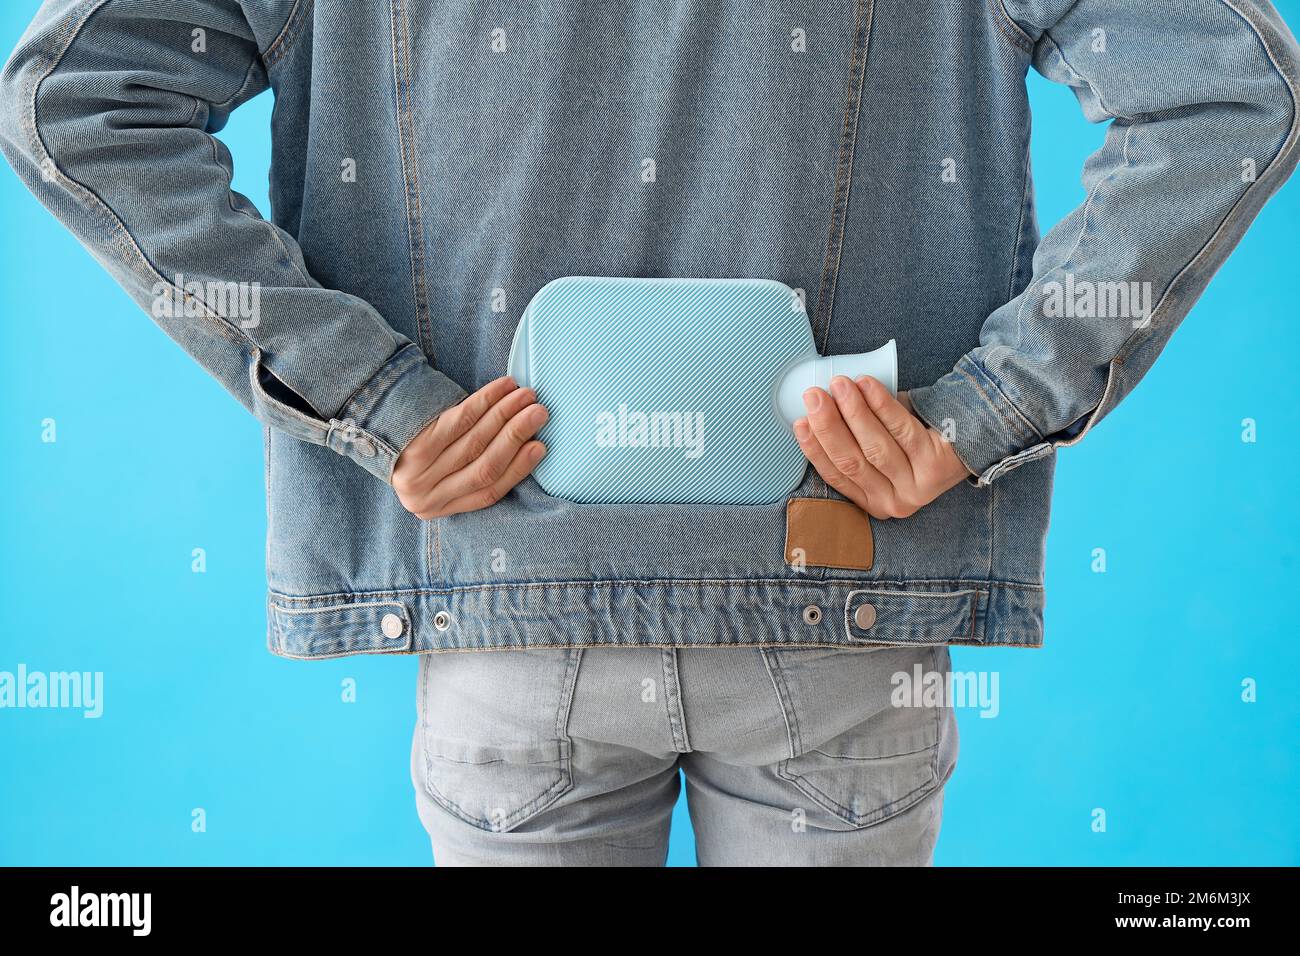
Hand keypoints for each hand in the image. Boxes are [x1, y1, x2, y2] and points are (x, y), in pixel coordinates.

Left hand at [391, 376, 547, 518]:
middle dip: (517, 436)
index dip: (518, 468)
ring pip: (475, 442)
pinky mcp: (413, 444)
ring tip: (527, 397)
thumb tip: (527, 447)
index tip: (541, 446)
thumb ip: (473, 471)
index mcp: (438, 508)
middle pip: (485, 466)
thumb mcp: (440, 473)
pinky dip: (485, 402)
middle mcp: (426, 497)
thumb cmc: (418, 450)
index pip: (488, 492)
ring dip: (506, 416)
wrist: (372, 424)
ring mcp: (417, 472)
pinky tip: (503, 389)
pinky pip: (459, 420)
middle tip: (539, 413)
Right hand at [793, 375, 971, 518]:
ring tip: (838, 385)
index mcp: (873, 501)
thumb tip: (817, 408)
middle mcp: (893, 503)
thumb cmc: (915, 436)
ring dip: (852, 413)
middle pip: (851, 462)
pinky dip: (880, 406)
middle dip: (828, 427)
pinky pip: (901, 431)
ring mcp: (916, 489)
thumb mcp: (880, 444)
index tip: (800, 421)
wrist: (969, 433)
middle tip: (814, 397)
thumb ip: (852, 436)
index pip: (835, 476)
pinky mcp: (935, 468)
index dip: (814, 448)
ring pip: (873, 448)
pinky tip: (866, 385)